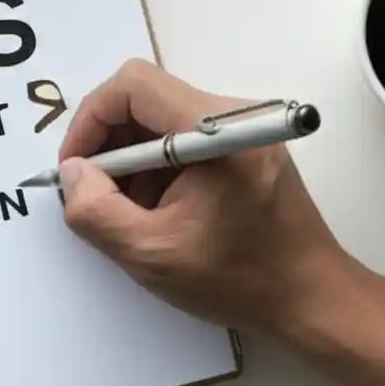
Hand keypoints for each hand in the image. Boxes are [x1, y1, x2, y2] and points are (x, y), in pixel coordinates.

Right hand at [57, 59, 347, 333]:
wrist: (312, 299)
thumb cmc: (242, 280)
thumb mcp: (152, 254)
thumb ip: (97, 211)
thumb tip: (72, 174)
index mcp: (217, 131)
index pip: (134, 85)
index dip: (91, 119)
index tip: (77, 167)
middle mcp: (233, 115)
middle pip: (144, 99)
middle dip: (108, 145)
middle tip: (96, 194)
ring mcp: (241, 128)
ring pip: (158, 119)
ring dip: (130, 161)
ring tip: (132, 212)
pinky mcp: (242, 145)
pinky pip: (180, 138)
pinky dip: (155, 168)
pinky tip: (158, 210)